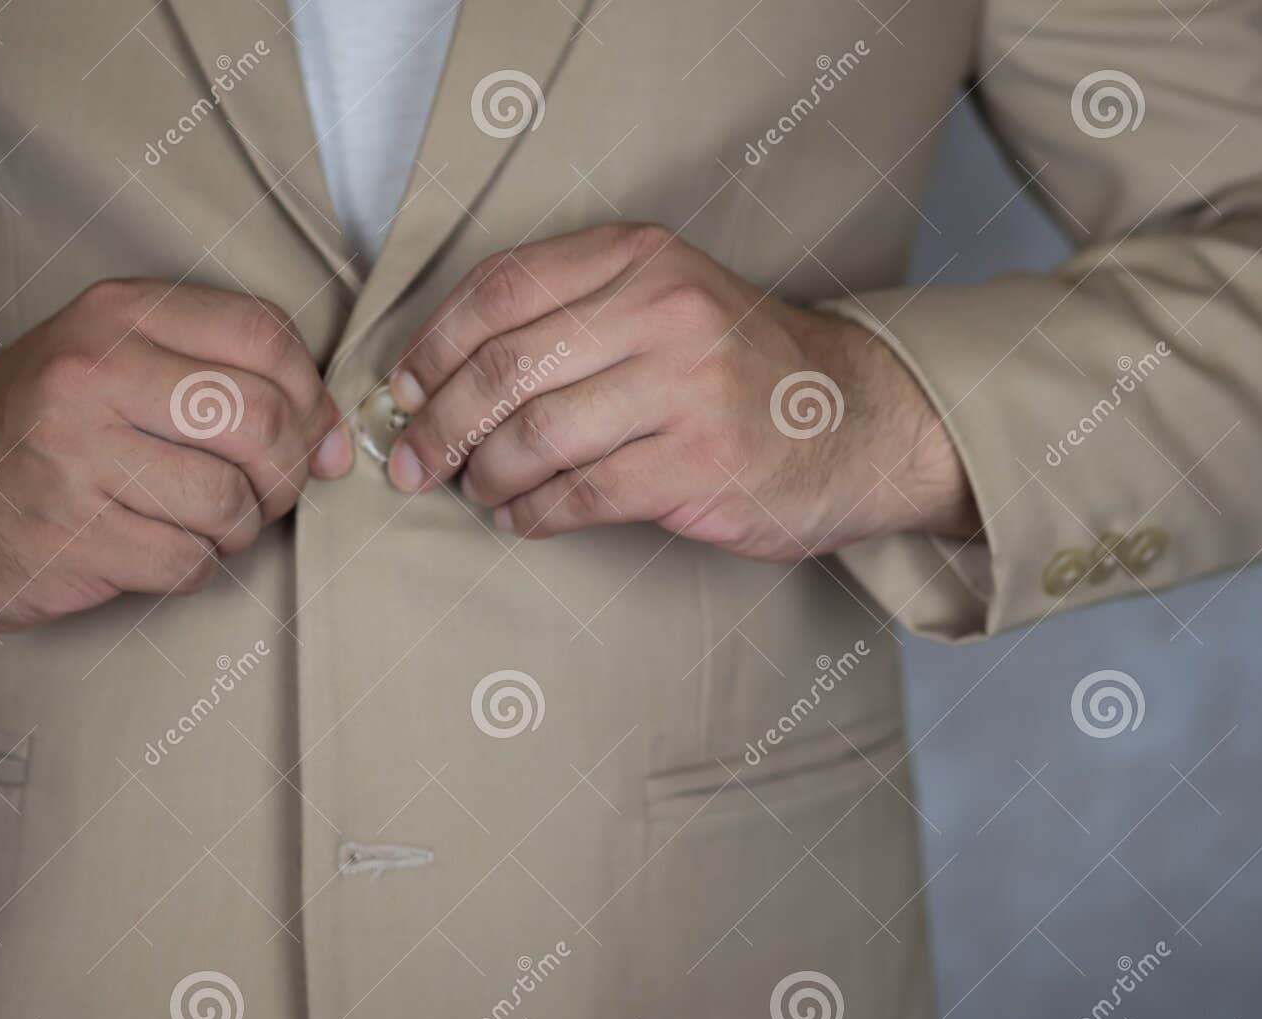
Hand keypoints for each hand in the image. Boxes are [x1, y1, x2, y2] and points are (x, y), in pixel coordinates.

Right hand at [0, 279, 351, 628]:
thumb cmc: (44, 424)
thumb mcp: (121, 360)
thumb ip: (230, 377)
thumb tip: (336, 440)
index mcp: (118, 316)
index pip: (264, 336)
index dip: (310, 393)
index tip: (312, 432)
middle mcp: (94, 376)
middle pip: (261, 422)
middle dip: (286, 472)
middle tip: (267, 491)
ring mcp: (76, 459)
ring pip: (230, 503)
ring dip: (241, 529)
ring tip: (210, 523)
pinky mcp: (70, 538)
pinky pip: (189, 563)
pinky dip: (196, 567)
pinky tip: (164, 548)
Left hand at [384, 224, 975, 559]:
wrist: (861, 420)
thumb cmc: (742, 368)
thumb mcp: (667, 302)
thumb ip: (572, 316)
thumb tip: (441, 374)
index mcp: (642, 258)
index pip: (501, 289)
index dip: (432, 345)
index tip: (400, 390)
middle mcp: (664, 310)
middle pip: (504, 367)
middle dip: (437, 423)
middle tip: (412, 461)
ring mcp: (686, 387)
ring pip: (535, 435)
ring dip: (485, 475)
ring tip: (477, 490)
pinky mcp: (701, 464)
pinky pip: (581, 494)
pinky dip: (533, 513)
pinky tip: (521, 516)